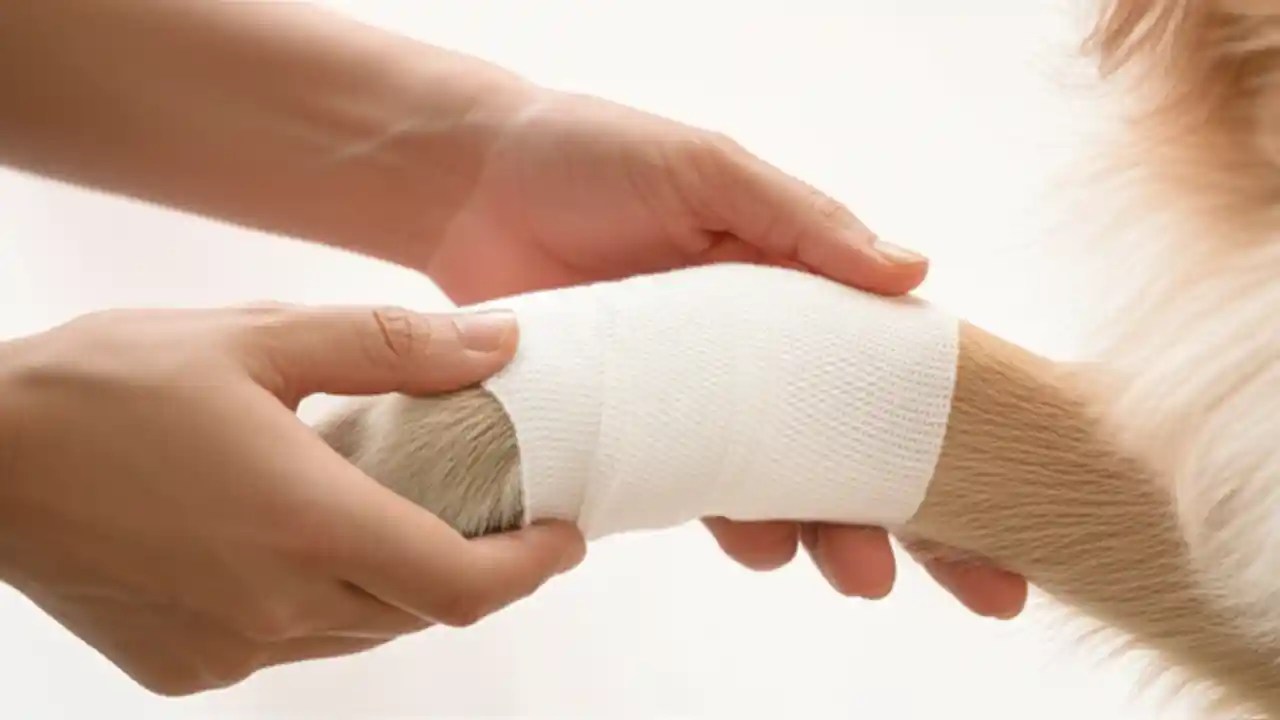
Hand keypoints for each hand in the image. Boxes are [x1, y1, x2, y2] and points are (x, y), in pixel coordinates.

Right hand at [0, 305, 583, 694]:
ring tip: (399, 512)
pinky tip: (297, 541)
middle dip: (473, 567)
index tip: (567, 535)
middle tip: (492, 508)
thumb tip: (499, 342)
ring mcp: (230, 649)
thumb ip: (390, 346)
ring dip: (397, 581)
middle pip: (420, 607)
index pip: (466, 584)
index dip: (534, 568)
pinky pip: (291, 643)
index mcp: (308, 525)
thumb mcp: (257, 337)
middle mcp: (278, 607)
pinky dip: (321, 599)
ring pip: (360, 628)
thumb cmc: (108, 386)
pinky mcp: (186, 668)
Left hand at [424, 87, 1025, 618]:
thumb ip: (806, 224)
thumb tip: (917, 271)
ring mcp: (695, 405)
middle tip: (981, 585)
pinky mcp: (631, 436)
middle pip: (854, 453)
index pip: (893, 371)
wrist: (468, 185)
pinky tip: (761, 545)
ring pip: (782, 490)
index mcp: (795, 292)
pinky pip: (690, 495)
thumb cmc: (595, 157)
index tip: (1015, 496)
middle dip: (916, 521)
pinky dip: (731, 524)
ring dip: (828, 537)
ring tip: (859, 569)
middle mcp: (755, 359)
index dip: (952, 433)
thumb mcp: (710, 173)